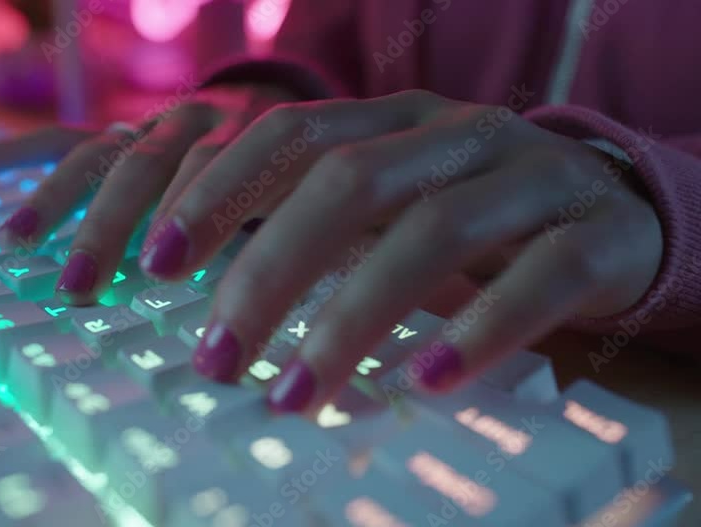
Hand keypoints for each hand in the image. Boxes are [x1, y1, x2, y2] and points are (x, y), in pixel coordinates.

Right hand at [0, 82, 298, 303]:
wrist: (313, 123)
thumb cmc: (323, 189)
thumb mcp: (334, 212)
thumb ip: (322, 239)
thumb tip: (310, 290)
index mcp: (264, 140)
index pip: (223, 170)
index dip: (198, 216)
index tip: (168, 273)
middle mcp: (204, 125)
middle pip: (151, 164)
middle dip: (112, 224)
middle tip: (81, 284)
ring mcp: (161, 126)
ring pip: (105, 156)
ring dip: (59, 201)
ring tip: (16, 241)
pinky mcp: (131, 133)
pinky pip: (70, 137)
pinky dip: (19, 153)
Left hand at [137, 90, 661, 412]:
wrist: (616, 212)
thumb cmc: (475, 217)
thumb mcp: (390, 206)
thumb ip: (316, 228)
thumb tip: (213, 297)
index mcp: (391, 120)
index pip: (289, 137)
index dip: (216, 191)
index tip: (155, 262)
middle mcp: (453, 133)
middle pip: (345, 184)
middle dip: (267, 271)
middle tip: (217, 356)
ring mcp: (527, 176)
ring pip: (429, 234)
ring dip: (350, 321)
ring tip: (296, 395)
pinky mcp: (595, 234)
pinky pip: (536, 281)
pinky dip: (476, 332)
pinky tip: (425, 381)